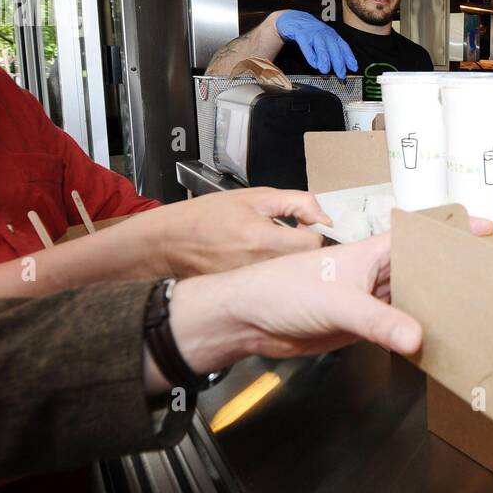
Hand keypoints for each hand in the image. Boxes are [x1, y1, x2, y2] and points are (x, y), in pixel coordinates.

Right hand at [132, 188, 333, 278]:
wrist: (169, 242)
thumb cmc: (206, 217)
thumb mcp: (254, 197)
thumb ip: (297, 203)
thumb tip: (323, 216)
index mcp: (264, 241)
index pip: (315, 245)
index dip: (317, 232)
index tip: (309, 227)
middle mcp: (260, 269)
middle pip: (308, 265)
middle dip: (308, 250)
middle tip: (298, 236)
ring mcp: (254, 285)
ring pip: (293, 276)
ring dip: (294, 263)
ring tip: (278, 248)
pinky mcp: (247, 295)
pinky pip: (276, 286)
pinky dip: (278, 275)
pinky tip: (266, 263)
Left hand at [165, 218, 492, 376]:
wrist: (247, 319)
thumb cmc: (279, 290)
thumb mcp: (337, 301)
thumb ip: (378, 321)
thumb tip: (415, 338)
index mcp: (373, 250)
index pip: (422, 235)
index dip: (454, 231)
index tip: (488, 230)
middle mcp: (375, 271)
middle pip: (423, 270)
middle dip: (453, 276)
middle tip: (489, 283)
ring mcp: (368, 298)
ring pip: (412, 300)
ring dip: (435, 308)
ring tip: (471, 316)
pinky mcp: (360, 324)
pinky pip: (397, 326)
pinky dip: (414, 333)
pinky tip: (434, 341)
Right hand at [276, 10, 358, 78]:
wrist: (294, 18)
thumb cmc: (311, 32)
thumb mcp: (325, 39)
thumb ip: (331, 52)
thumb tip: (340, 67)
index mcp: (332, 35)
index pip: (343, 46)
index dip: (349, 57)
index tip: (354, 68)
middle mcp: (325, 34)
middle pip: (334, 48)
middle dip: (338, 62)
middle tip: (341, 74)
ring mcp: (313, 33)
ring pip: (321, 47)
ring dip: (325, 59)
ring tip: (326, 70)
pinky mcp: (301, 34)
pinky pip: (306, 45)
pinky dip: (310, 55)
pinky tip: (313, 63)